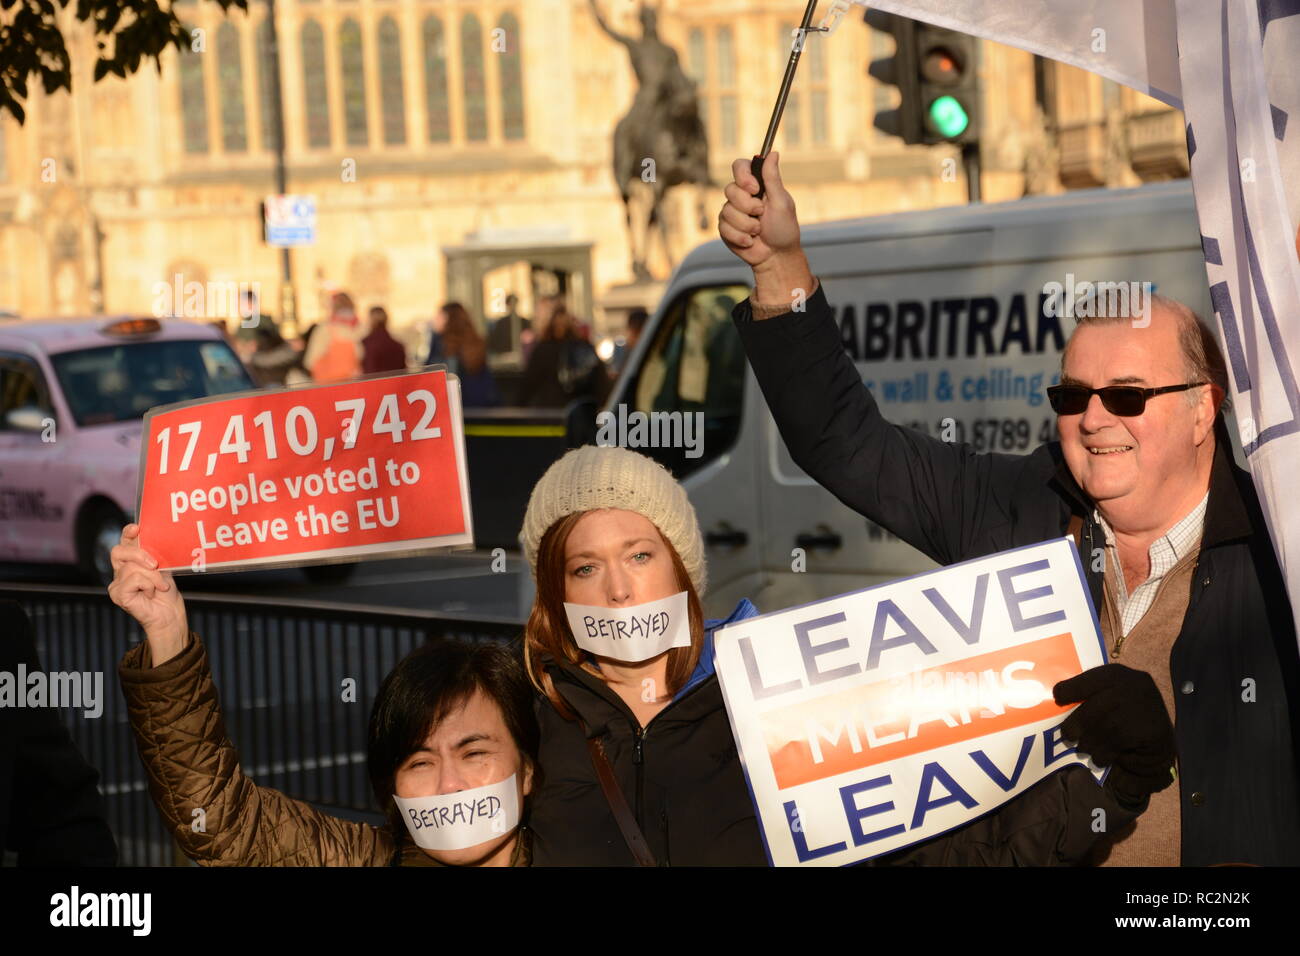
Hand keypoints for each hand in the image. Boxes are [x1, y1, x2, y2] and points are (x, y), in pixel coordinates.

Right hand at [107, 524, 187, 666]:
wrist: (169, 614)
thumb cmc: (166, 592)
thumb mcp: (163, 567)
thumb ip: (154, 554)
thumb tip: (154, 538)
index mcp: (130, 561)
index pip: (124, 542)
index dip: (128, 533)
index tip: (137, 528)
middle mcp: (119, 571)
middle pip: (119, 551)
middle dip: (139, 554)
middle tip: (155, 564)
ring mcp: (116, 583)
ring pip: (132, 567)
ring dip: (153, 576)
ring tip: (160, 586)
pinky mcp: (117, 594)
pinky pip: (133, 579)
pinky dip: (148, 585)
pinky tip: (152, 593)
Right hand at [718, 152, 802, 269]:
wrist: (776, 256)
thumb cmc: (784, 229)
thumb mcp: (781, 202)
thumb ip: (773, 178)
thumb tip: (773, 153)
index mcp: (757, 185)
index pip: (739, 166)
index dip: (743, 176)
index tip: (754, 189)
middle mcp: (742, 195)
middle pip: (730, 189)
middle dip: (747, 206)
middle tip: (761, 215)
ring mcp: (732, 212)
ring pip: (727, 211)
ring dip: (746, 225)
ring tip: (758, 231)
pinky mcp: (725, 228)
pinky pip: (723, 227)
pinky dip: (740, 236)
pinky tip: (750, 240)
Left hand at [1053, 663, 1175, 803]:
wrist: (1159, 742)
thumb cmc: (1124, 718)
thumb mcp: (1109, 700)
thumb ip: (1089, 698)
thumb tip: (1057, 704)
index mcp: (1120, 674)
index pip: (1093, 678)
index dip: (1073, 688)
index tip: (1058, 697)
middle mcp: (1135, 685)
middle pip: (1096, 705)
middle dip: (1077, 723)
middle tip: (1068, 736)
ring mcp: (1146, 706)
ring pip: (1106, 727)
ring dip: (1090, 742)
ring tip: (1084, 748)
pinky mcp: (1152, 729)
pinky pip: (1118, 742)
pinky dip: (1104, 752)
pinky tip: (1100, 757)